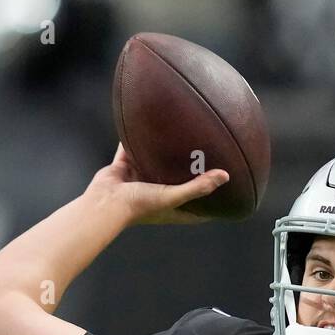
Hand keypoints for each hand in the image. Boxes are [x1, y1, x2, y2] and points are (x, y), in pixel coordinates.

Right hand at [84, 143, 228, 225]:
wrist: (104, 203)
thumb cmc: (139, 206)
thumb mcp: (172, 197)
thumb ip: (197, 187)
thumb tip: (226, 176)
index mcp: (171, 208)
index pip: (199, 210)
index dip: (214, 205)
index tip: (230, 196)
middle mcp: (158, 195)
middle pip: (181, 185)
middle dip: (194, 174)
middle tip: (211, 159)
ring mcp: (141, 182)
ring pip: (157, 165)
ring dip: (166, 155)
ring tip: (182, 138)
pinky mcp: (125, 169)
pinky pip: (132, 150)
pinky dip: (137, 140)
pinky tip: (147, 124)